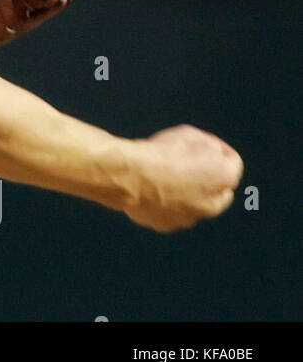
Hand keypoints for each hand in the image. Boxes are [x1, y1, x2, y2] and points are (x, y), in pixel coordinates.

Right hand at [122, 125, 243, 231]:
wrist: (130, 175)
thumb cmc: (160, 152)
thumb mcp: (191, 136)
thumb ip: (208, 148)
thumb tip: (208, 155)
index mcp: (225, 178)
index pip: (232, 162)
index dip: (218, 149)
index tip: (202, 143)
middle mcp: (212, 204)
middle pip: (217, 192)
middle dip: (208, 180)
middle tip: (188, 165)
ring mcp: (187, 218)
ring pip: (192, 205)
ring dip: (185, 194)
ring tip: (162, 175)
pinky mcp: (164, 225)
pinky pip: (168, 213)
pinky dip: (163, 203)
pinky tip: (148, 188)